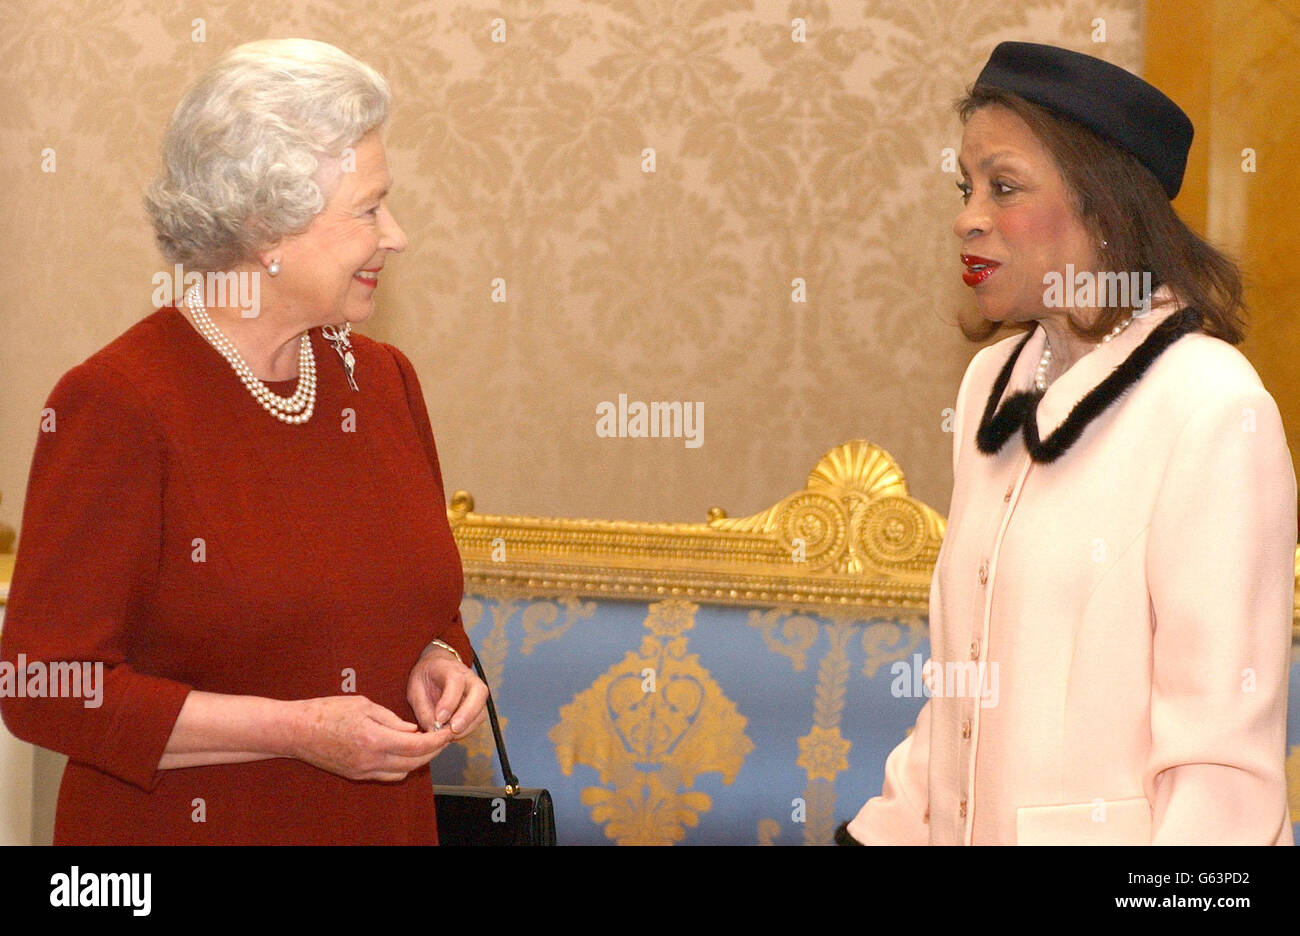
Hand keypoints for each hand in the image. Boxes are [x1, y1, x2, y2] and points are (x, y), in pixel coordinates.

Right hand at [291, 695, 451, 781]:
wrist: (295, 731)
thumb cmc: (327, 711)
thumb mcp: (364, 705)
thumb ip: (392, 719)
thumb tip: (413, 731)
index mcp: (375, 739)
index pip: (417, 746)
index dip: (437, 740)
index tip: (447, 731)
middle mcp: (371, 760)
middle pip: (414, 762)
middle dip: (433, 751)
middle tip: (443, 737)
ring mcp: (363, 771)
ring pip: (402, 772)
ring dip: (418, 760)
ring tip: (427, 744)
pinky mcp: (356, 775)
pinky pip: (387, 776)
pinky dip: (402, 767)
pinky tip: (404, 753)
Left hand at [407, 647, 488, 740]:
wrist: (436, 670)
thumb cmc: (425, 679)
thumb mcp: (415, 690)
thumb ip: (423, 710)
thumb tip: (433, 730)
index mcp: (450, 669)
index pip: (456, 682)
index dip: (449, 701)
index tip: (439, 719)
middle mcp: (469, 678)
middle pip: (479, 692)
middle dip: (467, 714)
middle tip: (453, 730)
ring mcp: (477, 692)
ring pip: (481, 710)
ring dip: (467, 727)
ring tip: (449, 736)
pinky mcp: (478, 706)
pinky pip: (478, 720)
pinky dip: (467, 730)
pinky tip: (452, 735)